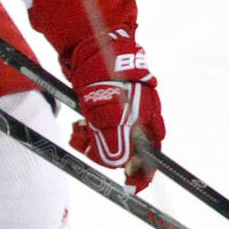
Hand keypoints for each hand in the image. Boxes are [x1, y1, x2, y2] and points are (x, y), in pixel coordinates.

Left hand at [63, 32, 164, 190]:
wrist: (90, 41)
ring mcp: (122, 109)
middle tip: (86, 144)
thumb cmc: (104, 74)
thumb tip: (117, 166)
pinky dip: (86, 128)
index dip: (142, 174)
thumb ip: (112, 141)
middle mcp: (138, 116)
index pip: (151, 156)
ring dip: (91, 139)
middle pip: (125, 149)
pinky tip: (77, 120)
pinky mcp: (105, 103)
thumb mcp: (107, 112)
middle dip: (105, 153)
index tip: (131, 186)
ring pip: (107, 138)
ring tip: (77, 128)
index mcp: (147, 119)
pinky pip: (97, 126)